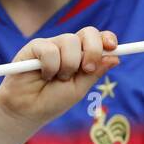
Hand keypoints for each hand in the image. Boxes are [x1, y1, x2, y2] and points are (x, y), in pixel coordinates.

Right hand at [0, 27, 118, 132]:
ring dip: (67, 66)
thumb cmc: (52, 102)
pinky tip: (43, 75)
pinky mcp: (35, 46)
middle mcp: (67, 47)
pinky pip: (50, 50)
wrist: (28, 110)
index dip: (107, 39)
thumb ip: (94, 73)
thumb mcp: (79, 89)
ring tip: (56, 79)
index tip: (113, 47)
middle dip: (92, 50)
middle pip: (88, 33)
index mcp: (81, 56)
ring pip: (70, 42)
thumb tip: (115, 57)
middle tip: (86, 69)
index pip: (97, 39)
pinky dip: (50, 67)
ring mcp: (52, 45)